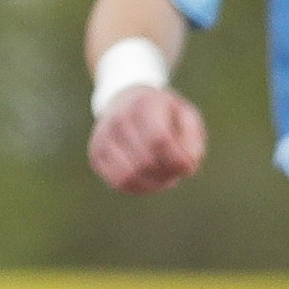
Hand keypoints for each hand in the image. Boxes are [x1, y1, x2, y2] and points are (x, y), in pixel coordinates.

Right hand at [87, 86, 205, 194]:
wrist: (126, 100)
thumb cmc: (163, 113)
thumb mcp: (186, 116)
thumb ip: (192, 142)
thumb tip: (186, 167)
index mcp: (144, 104)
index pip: (159, 140)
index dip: (177, 160)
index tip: (189, 166)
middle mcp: (118, 118)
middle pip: (145, 161)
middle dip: (167, 175)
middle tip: (177, 172)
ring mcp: (102, 137)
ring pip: (129, 177)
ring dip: (153, 185)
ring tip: (164, 178)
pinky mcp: (95, 154)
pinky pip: (118, 183)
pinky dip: (138, 187)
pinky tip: (149, 180)